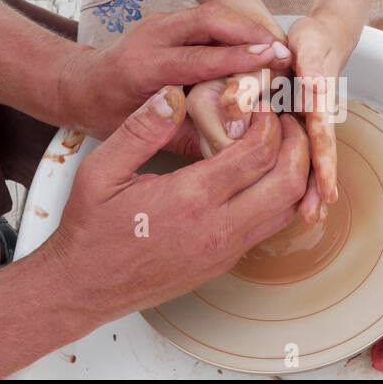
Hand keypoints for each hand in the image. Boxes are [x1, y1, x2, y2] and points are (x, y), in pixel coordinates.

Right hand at [45, 86, 309, 317]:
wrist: (85, 288)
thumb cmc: (90, 230)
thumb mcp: (100, 171)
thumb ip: (140, 130)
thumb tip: (174, 95)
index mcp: (190, 199)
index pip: (257, 153)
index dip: (269, 122)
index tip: (260, 104)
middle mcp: (218, 228)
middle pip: (289, 183)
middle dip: (297, 144)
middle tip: (284, 120)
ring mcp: (226, 250)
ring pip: (288, 209)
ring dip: (295, 173)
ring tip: (280, 144)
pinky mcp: (225, 262)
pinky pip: (271, 227)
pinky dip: (280, 197)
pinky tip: (264, 175)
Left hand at [56, 3, 291, 138]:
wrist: (80, 85)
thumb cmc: (108, 111)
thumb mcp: (142, 133)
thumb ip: (185, 136)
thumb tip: (234, 144)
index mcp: (143, 65)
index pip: (197, 57)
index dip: (236, 57)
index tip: (271, 58)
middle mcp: (153, 35)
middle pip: (209, 18)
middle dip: (251, 32)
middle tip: (284, 51)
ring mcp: (162, 23)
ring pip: (213, 12)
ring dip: (247, 28)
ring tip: (278, 49)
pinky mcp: (171, 21)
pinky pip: (209, 18)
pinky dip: (236, 29)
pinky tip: (258, 46)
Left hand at [286, 11, 357, 221]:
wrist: (327, 35)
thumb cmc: (309, 41)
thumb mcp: (301, 48)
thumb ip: (301, 69)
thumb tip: (294, 97)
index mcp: (319, 96)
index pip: (322, 132)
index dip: (323, 161)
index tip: (327, 188)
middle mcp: (321, 113)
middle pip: (323, 153)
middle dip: (320, 185)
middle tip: (313, 216)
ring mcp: (317, 120)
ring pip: (317, 157)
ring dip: (314, 187)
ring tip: (311, 218)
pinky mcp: (309, 122)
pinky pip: (308, 151)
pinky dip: (308, 175)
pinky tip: (303, 198)